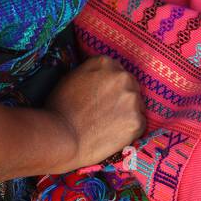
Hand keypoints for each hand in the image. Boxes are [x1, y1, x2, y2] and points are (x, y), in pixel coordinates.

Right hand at [46, 55, 146, 170]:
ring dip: (127, 112)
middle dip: (122, 97)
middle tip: (107, 112)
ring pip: (137, 104)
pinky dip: (131, 129)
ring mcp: (131, 99)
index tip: (104, 97)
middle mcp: (122, 77)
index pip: (116, 71)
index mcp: (105, 63)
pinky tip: (115, 134)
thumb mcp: (72, 76)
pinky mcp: (136, 121)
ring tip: (109, 125)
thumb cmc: (60, 108)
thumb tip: (101, 77)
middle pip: (130, 85)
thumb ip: (92, 71)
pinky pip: (140, 123)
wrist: (63, 137)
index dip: (110, 86)